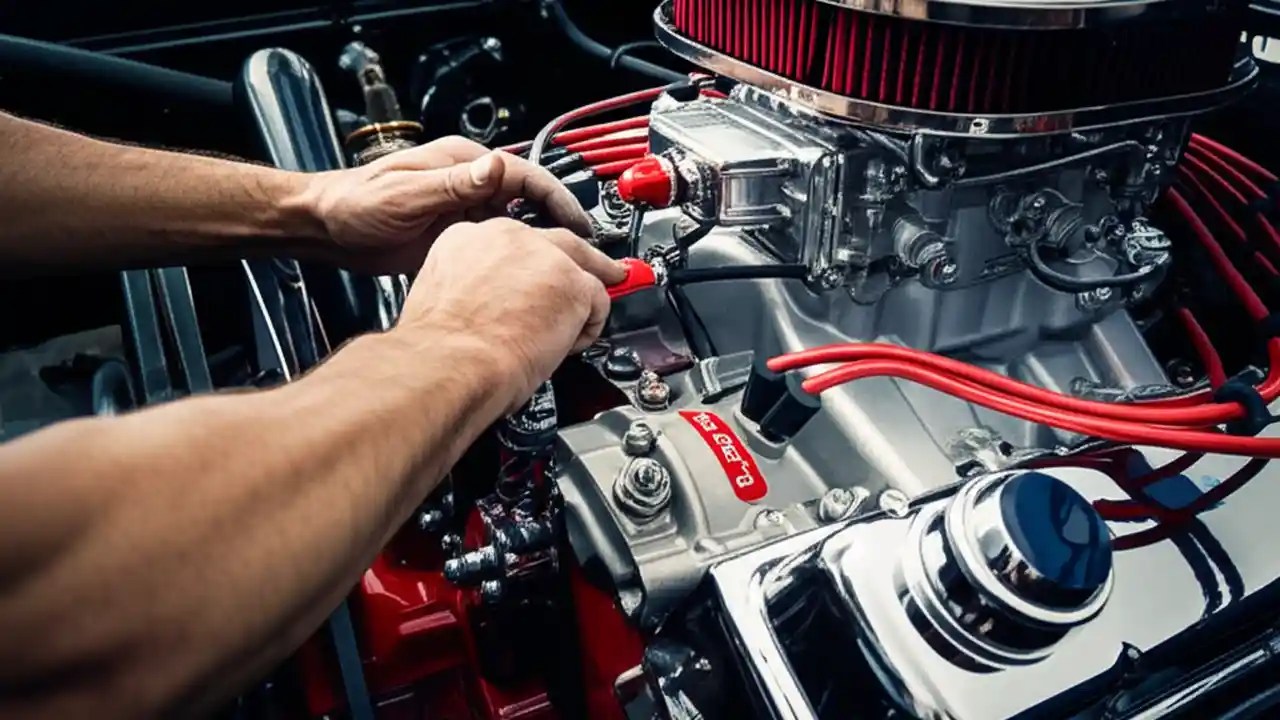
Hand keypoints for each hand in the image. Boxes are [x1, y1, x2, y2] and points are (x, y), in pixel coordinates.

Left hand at [306, 136, 592, 273]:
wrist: (325, 228)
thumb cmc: (355, 203)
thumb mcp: (406, 193)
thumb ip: (453, 184)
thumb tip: (494, 167)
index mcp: (462, 164)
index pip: (525, 176)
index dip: (558, 200)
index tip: (579, 224)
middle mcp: (468, 185)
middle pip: (529, 202)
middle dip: (560, 225)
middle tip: (586, 252)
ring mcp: (463, 212)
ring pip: (517, 226)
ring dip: (541, 246)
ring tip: (565, 271)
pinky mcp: (456, 238)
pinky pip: (497, 247)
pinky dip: (516, 261)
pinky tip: (527, 280)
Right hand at [398, 218, 626, 409]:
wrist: (451, 363)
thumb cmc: (441, 349)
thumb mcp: (445, 298)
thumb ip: (474, 289)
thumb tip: (494, 306)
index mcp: (469, 239)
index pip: (514, 244)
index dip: (530, 266)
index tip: (535, 283)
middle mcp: (507, 237)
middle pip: (557, 242)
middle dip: (576, 264)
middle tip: (593, 278)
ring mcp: (544, 256)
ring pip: (582, 271)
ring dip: (582, 303)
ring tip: (578, 329)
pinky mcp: (572, 283)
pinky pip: (598, 300)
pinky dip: (590, 327)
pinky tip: (572, 345)